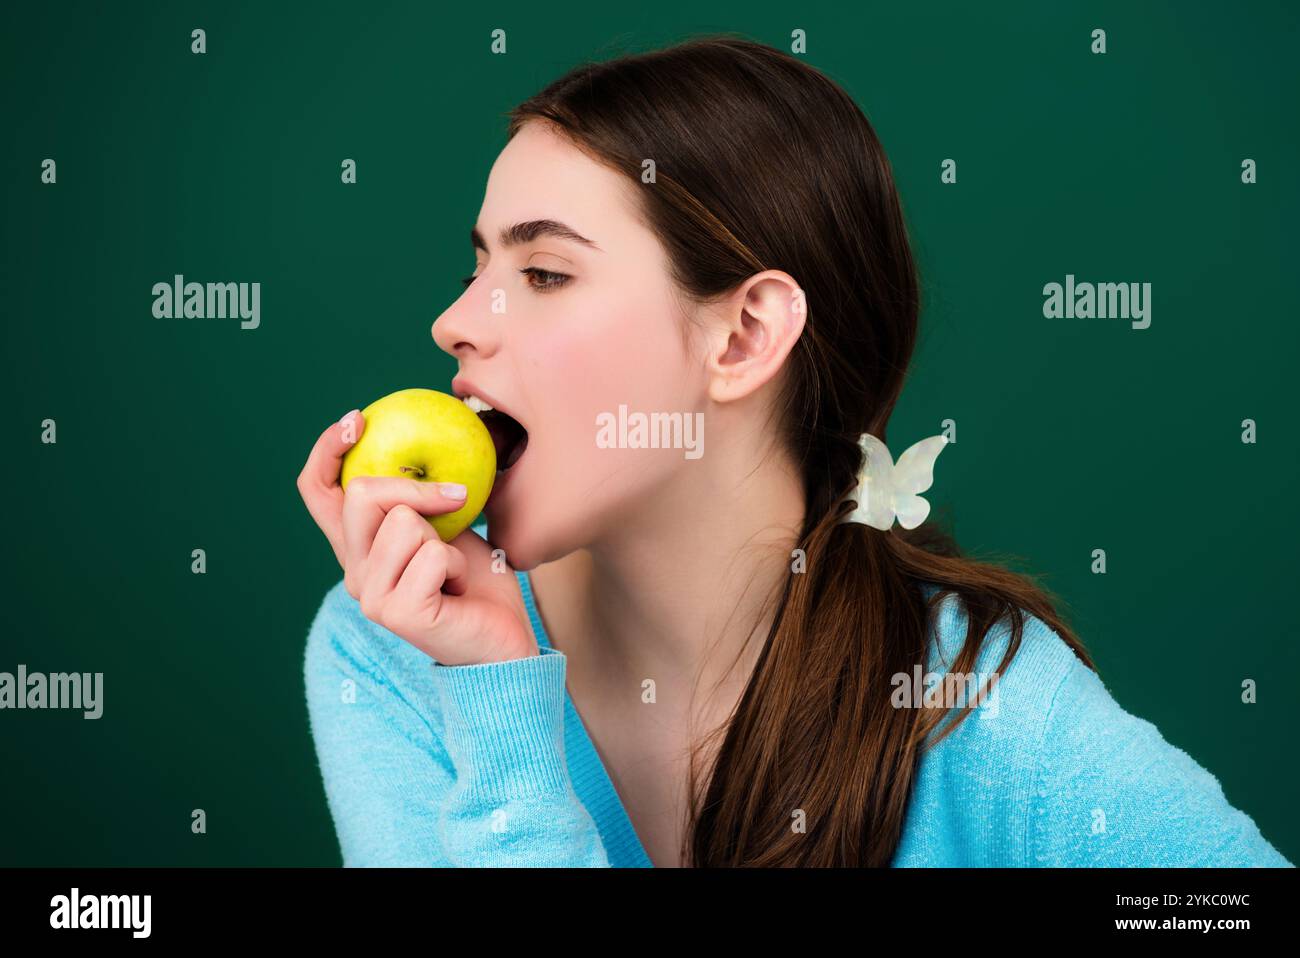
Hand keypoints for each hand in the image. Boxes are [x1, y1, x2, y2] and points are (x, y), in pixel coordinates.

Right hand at [297, 410, 537, 664]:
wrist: (504, 637)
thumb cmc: (477, 580)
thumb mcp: (447, 523)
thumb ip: (420, 497)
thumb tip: (416, 447)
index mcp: (359, 547)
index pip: (317, 490)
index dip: (327, 450)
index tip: (359, 420)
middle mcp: (353, 571)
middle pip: (363, 493)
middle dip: (416, 488)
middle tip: (456, 499)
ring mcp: (370, 595)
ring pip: (403, 523)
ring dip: (447, 538)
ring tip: (453, 569)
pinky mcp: (396, 612)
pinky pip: (431, 555)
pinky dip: (458, 563)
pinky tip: (457, 590)